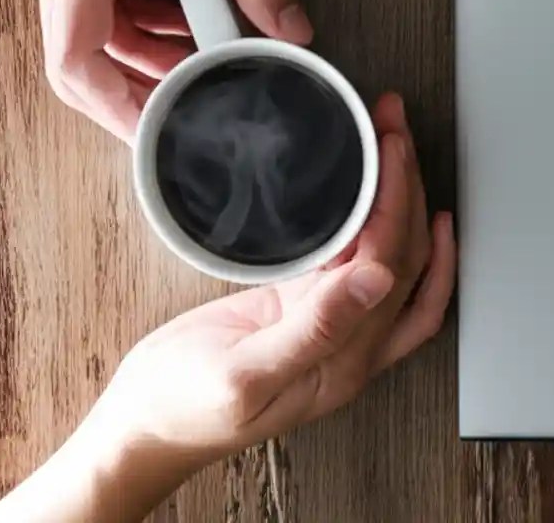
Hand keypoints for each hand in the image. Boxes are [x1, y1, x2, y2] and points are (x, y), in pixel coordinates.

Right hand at [0, 95, 454, 521]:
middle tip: (394, 126)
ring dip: (399, 201)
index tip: (390, 148)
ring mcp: (332, 327)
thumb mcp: (244, 375)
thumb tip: (379, 281)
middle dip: (409, 188)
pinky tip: (369, 194)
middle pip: (407, 257)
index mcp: (346, 363)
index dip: (398, 204)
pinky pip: (357, 261)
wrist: (144, 426)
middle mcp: (353, 346)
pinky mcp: (304, 310)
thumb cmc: (184, 409)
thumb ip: (316, 331)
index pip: (393, 267)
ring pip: (391, 257)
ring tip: (392, 144)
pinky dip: (373, 223)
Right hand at [32, 0, 313, 141]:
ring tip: (204, 65)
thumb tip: (293, 34)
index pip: (73, 61)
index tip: (155, 134)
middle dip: (138, 90)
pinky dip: (155, 31)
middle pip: (82, 60)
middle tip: (190, 109)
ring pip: (102, 40)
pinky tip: (194, 29)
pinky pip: (115, 13)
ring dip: (153, 60)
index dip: (112, 108)